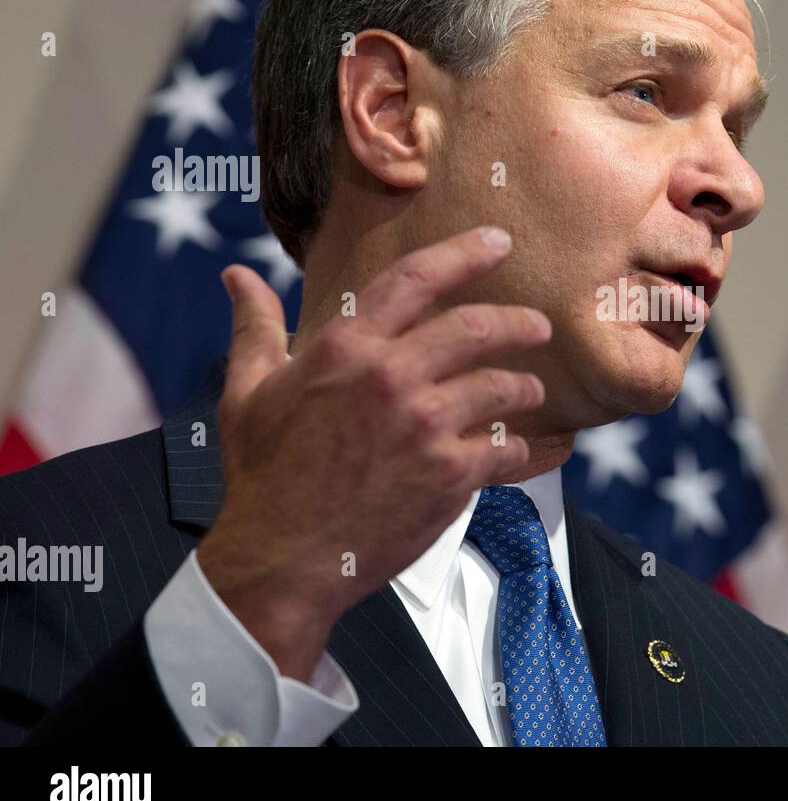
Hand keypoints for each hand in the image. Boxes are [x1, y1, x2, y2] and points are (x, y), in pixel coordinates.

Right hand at [195, 226, 549, 679]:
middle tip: (539, 327)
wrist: (281, 558)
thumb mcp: (247, 393)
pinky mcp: (450, 474)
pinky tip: (525, 450)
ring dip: (525, 387)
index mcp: (346, 348)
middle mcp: (392, 377)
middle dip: (519, 323)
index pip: (416, 278)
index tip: (499, 243)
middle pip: (478, 327)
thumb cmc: (262, 475)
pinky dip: (523, 449)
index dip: (465, 253)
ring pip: (503, 387)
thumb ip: (255, 328)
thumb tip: (236, 275)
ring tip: (532, 391)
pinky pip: (508, 449)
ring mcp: (426, 426)